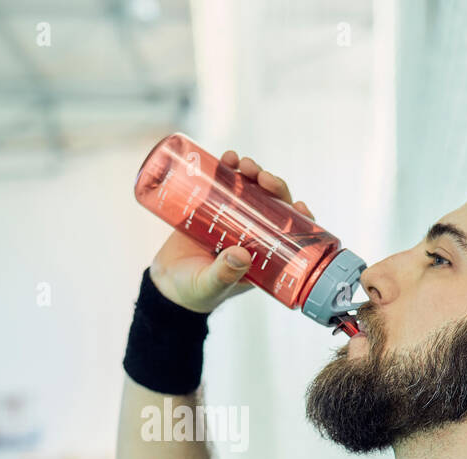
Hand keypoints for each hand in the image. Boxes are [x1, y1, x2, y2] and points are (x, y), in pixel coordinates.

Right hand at [148, 151, 313, 313]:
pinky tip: (227, 159)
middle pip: (273, 205)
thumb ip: (224, 274)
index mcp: (263, 255)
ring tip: (242, 163)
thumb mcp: (210, 285)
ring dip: (252, 173)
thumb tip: (241, 255)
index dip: (300, 218)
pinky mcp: (211, 208)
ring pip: (251, 190)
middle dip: (273, 186)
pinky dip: (228, 169)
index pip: (291, 233)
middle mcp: (252, 234)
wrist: (166, 284)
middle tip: (261, 176)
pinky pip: (224, 185)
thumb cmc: (194, 292)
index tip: (298, 205)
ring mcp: (232, 219)